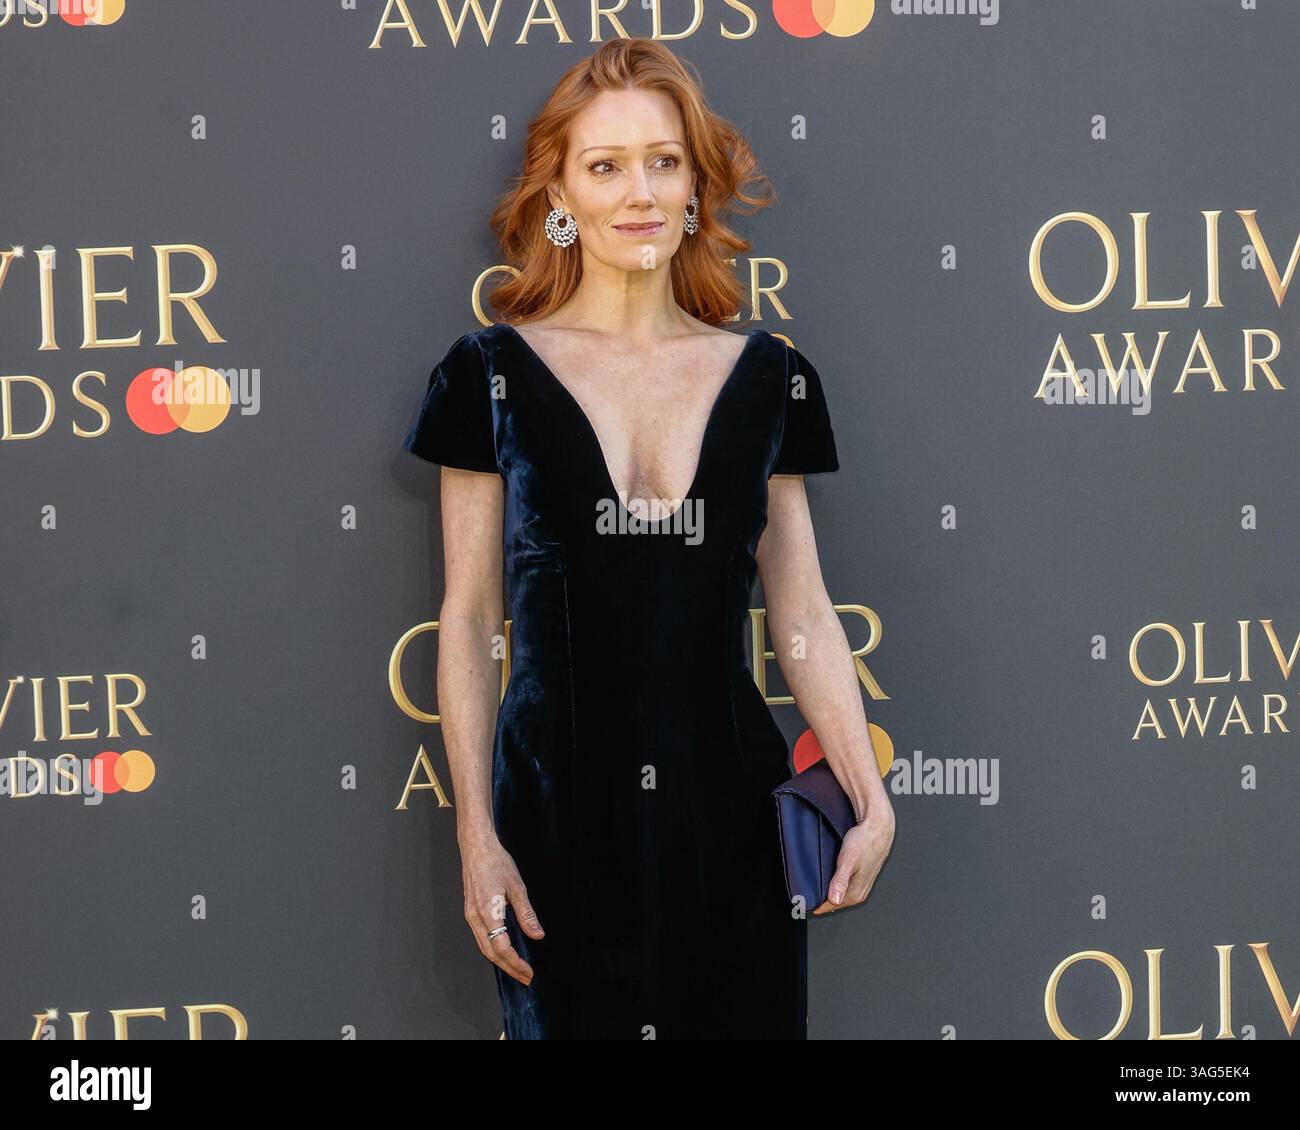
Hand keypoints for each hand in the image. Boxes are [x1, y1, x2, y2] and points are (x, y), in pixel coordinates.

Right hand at [460, 828, 544, 984]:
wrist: (476, 847)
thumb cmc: (496, 862)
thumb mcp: (517, 887)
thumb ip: (527, 914)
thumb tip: (538, 935)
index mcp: (488, 912)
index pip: (502, 947)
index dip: (516, 963)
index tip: (529, 972)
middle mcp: (475, 918)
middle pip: (491, 953)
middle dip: (509, 968)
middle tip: (526, 977)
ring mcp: (470, 915)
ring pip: (484, 947)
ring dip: (500, 961)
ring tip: (517, 969)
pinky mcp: (470, 911)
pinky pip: (480, 937)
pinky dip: (492, 949)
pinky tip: (503, 951)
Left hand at [812, 807, 894, 915]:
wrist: (877, 828)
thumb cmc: (864, 842)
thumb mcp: (848, 860)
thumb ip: (840, 881)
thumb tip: (834, 900)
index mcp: (856, 893)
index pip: (828, 907)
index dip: (814, 902)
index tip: (800, 896)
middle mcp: (858, 893)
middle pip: (831, 902)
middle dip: (818, 895)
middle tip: (804, 885)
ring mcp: (858, 886)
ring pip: (835, 893)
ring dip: (824, 888)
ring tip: (813, 879)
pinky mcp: (858, 878)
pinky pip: (840, 885)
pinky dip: (831, 881)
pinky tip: (826, 873)